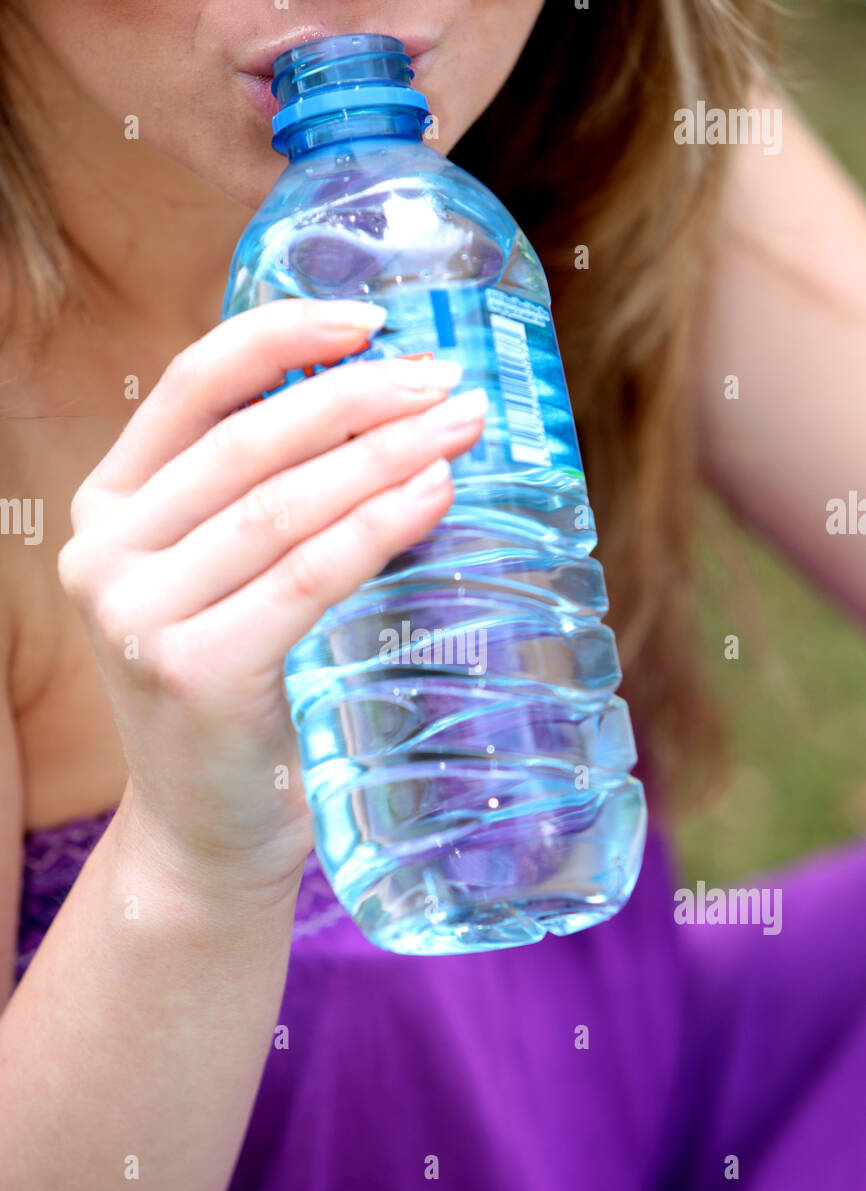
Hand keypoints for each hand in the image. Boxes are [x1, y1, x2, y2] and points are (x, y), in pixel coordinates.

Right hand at [58, 298, 485, 898]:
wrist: (207, 833)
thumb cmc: (241, 698)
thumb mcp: (225, 584)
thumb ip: (264, 504)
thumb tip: (391, 412)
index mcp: (109, 508)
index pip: (189, 387)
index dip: (282, 338)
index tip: (373, 319)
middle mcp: (104, 552)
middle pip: (247, 442)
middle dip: (359, 399)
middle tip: (447, 385)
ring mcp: (136, 614)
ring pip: (279, 504)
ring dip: (382, 456)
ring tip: (459, 430)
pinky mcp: (189, 671)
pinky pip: (302, 576)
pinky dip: (375, 529)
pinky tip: (433, 496)